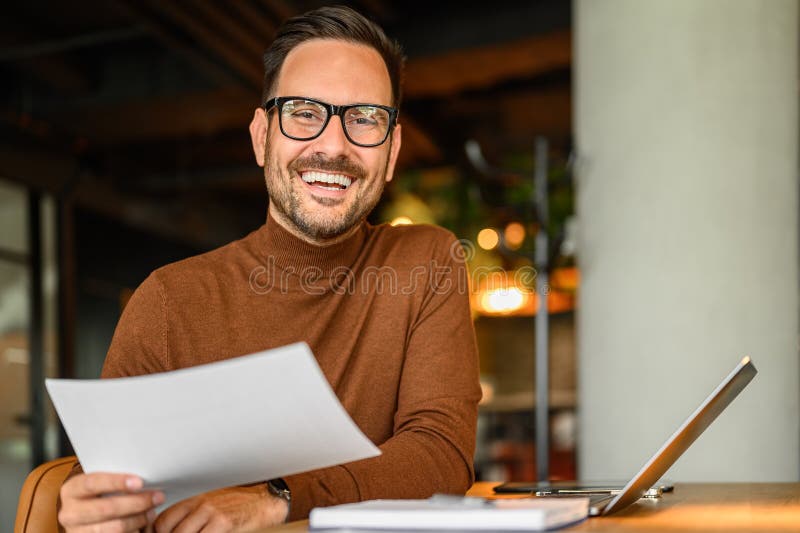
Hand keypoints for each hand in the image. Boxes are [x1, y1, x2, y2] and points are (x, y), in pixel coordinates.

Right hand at [59, 472, 164, 531]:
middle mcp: (70, 513)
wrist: (84, 517)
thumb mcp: (101, 484)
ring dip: (138, 519)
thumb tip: (144, 477)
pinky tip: (143, 524)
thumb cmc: (99, 494)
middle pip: (106, 508)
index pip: (93, 483)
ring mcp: (77, 532)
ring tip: (152, 512)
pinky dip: (133, 531)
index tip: (139, 482)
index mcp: (72, 490)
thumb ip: (115, 481)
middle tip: (158, 497)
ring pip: (114, 528)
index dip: (116, 482)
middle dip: (135, 503)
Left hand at [153, 484, 287, 531]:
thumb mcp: (211, 506)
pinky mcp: (224, 523)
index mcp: (194, 500)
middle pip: (170, 531)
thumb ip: (192, 517)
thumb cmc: (239, 507)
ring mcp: (211, 513)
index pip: (163, 521)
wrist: (266, 502)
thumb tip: (170, 531)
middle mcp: (200, 504)